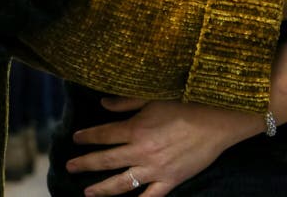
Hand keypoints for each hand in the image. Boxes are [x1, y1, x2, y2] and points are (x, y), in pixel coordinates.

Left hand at [66, 97, 263, 195]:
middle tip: (69, 167)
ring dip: (103, 189)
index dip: (86, 136)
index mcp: (135, 130)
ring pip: (123, 183)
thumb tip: (102, 103)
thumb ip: (124, 102)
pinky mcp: (171, 181)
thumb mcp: (151, 98)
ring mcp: (156, 169)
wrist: (217, 122)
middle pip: (106, 160)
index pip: (103, 135)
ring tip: (87, 192)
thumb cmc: (184, 105)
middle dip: (85, 164)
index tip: (75, 138)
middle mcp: (141, 152)